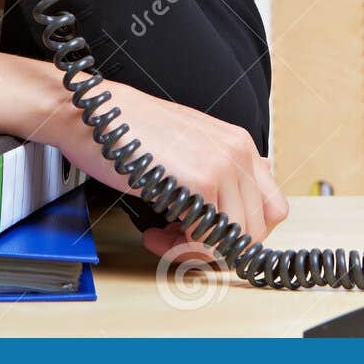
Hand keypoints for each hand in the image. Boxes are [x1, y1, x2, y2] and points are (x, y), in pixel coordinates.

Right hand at [36, 76, 288, 266]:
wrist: (93, 114)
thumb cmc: (128, 130)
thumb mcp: (186, 146)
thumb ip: (216, 172)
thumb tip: (231, 213)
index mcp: (239, 143)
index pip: (271, 208)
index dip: (240, 233)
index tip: (209, 235)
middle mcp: (238, 152)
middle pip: (256, 230)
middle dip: (217, 247)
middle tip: (180, 240)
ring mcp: (222, 165)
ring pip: (233, 241)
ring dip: (195, 250)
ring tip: (163, 236)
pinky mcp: (201, 181)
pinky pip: (207, 239)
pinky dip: (179, 248)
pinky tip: (154, 231)